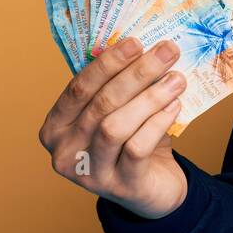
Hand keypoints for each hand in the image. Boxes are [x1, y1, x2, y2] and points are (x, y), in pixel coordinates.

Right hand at [38, 37, 188, 218]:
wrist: (154, 190)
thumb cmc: (133, 142)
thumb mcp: (120, 113)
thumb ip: (119, 87)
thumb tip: (138, 47)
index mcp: (55, 127)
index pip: (79, 87)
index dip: (108, 63)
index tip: (136, 42)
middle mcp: (64, 151)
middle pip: (100, 103)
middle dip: (137, 73)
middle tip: (167, 52)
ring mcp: (89, 172)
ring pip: (115, 126)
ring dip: (150, 97)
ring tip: (177, 79)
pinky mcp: (119, 186)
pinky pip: (136, 148)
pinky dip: (157, 123)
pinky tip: (175, 107)